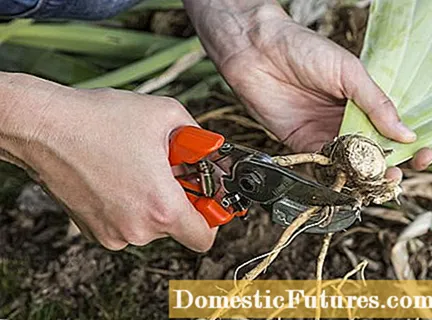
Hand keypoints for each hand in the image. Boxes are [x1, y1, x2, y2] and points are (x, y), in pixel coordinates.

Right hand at [0, 73, 214, 251]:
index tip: (206, 198)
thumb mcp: (167, 115)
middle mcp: (137, 230)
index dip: (212, 217)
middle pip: (176, 226)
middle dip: (178, 198)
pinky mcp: (92, 230)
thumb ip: (201, 138)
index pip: (204, 238)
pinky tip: (118, 173)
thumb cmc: (100, 120)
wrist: (43, 126)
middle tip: (168, 167)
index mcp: (162, 208)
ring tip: (138, 166)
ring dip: (152, 199)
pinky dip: (128, 203)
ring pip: (149, 223)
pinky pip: (125, 222)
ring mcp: (111, 233)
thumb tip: (212, 151)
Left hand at [184, 1, 431, 172]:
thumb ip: (377, 104)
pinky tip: (362, 179)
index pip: (406, 119)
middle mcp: (354, 118)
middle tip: (424, 159)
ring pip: (363, 160)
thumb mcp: (350, 72)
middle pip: (388, 145)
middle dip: (410, 156)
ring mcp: (332, 134)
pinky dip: (349, 176)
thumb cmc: (306, 51)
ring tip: (394, 174)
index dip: (431, 131)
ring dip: (380, 171)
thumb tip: (408, 133)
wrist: (257, 52)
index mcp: (369, 97)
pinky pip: (333, 166)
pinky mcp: (308, 146)